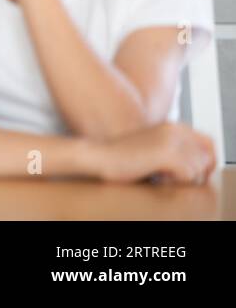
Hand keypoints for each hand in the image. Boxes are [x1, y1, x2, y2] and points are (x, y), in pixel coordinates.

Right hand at [94, 122, 216, 184]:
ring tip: (162, 175)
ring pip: (198, 167)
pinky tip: (157, 177)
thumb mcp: (151, 146)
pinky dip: (176, 181)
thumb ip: (172, 148)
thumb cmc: (122, 156)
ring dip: (184, 177)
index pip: (207, 143)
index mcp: (173, 126)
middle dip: (194, 170)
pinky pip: (188, 175)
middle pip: (206, 157)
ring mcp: (171, 141)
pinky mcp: (166, 154)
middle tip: (172, 174)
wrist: (99, 154)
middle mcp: (175, 129)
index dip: (203, 160)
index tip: (189, 172)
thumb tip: (196, 166)